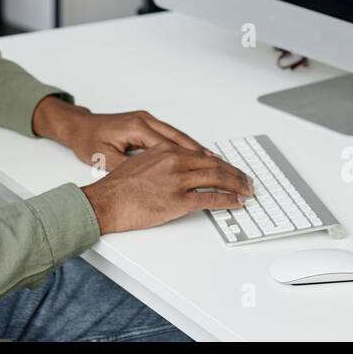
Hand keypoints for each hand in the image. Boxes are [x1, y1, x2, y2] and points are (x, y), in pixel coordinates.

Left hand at [32, 97, 203, 168]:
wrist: (77, 126)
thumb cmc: (88, 141)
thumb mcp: (105, 158)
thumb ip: (130, 167)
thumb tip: (150, 179)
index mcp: (137, 128)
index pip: (173, 145)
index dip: (195, 160)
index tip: (212, 171)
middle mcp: (146, 121)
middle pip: (182, 139)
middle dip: (205, 155)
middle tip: (225, 169)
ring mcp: (147, 121)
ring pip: (180, 137)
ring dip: (199, 151)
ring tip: (219, 165)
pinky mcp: (146, 125)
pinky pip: (172, 136)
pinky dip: (186, 147)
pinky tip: (198, 158)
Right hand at [80, 143, 254, 234]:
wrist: (105, 202)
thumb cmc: (118, 186)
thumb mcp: (141, 162)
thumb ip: (163, 161)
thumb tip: (180, 168)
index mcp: (166, 150)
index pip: (202, 155)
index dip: (220, 164)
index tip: (229, 169)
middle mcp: (175, 161)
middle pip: (214, 165)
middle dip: (234, 173)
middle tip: (246, 180)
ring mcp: (177, 181)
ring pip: (217, 179)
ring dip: (236, 185)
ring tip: (246, 190)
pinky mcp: (178, 201)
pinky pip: (210, 199)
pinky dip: (227, 200)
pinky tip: (236, 202)